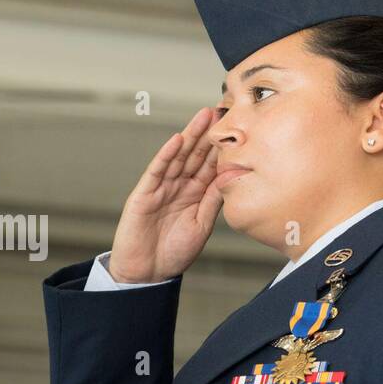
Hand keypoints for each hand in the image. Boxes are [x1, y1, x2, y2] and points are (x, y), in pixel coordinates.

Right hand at [108, 108, 223, 282]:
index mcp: (194, 194)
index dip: (222, 147)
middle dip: (208, 134)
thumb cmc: (174, 253)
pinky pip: (156, 172)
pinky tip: (176, 141)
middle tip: (223, 110)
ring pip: (178, 157)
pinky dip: (166, 155)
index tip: (238, 128)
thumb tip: (231, 177)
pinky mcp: (144, 195)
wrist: (147, 274)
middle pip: (195, 155)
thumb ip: (213, 201)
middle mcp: (178, 187)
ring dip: (190, 136)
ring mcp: (160, 188)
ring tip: (203, 116)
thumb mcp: (202, 225)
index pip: (210, 165)